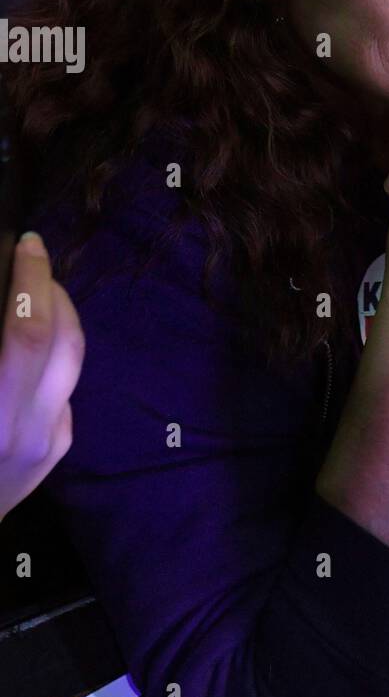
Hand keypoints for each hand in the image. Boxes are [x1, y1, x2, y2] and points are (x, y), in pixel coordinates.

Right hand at [0, 233, 84, 519]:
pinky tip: (30, 341)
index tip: (28, 244)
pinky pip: (64, 388)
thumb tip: (3, 305)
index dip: (32, 280)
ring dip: (61, 315)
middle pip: (65, 338)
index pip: (30, 330)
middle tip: (34, 259)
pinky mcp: (56, 451)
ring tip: (36, 290)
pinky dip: (52, 354)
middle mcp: (28, 429)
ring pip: (73, 360)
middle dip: (52, 288)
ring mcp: (48, 443)